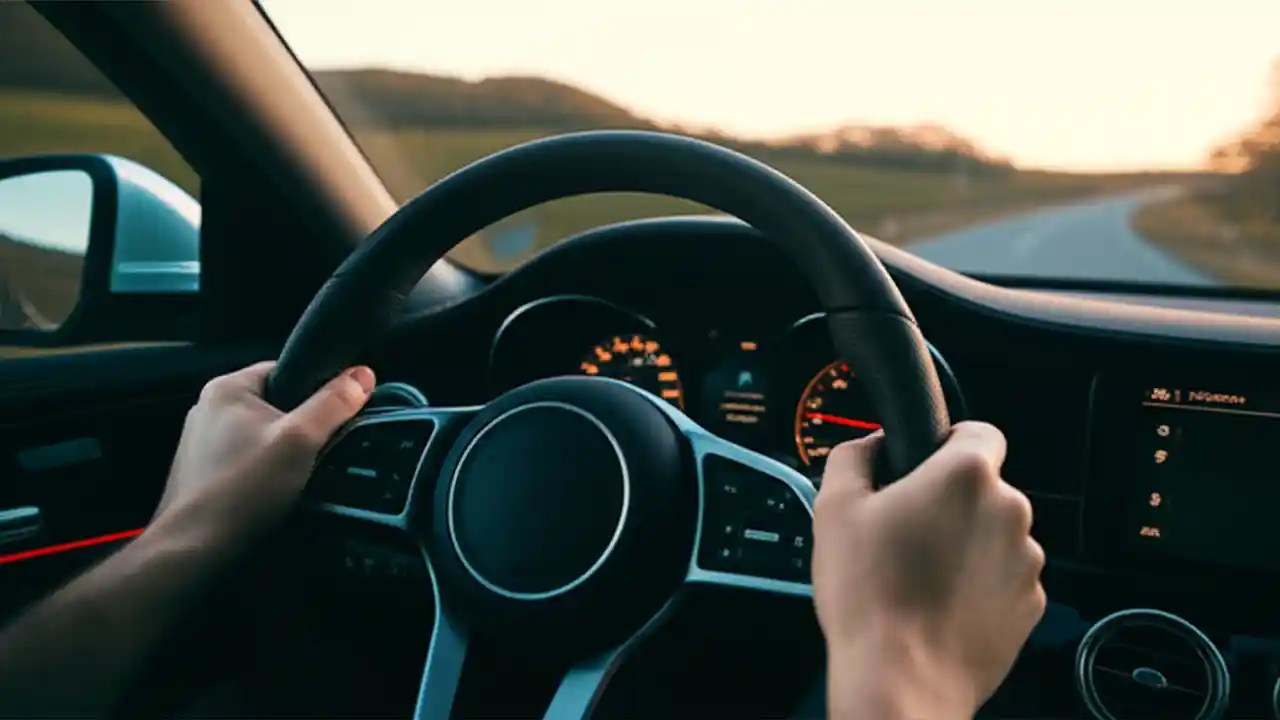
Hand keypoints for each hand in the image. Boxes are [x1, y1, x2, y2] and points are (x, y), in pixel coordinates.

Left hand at [153, 361, 375, 551]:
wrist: (193, 549)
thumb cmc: (245, 487)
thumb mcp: (300, 441)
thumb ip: (333, 404)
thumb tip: (364, 372)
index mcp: (227, 387)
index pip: (286, 370)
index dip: (318, 389)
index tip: (339, 415)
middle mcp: (208, 407)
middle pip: (275, 403)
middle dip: (301, 424)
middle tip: (325, 447)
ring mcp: (200, 441)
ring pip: (261, 433)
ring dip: (283, 449)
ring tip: (303, 472)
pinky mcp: (200, 471)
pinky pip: (245, 457)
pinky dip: (263, 469)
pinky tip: (275, 489)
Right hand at [812, 422, 1044, 718]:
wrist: (900, 680)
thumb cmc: (867, 595)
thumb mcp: (834, 508)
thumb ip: (854, 457)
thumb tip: (872, 446)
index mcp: (967, 476)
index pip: (980, 431)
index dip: (950, 443)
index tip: (924, 466)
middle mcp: (1009, 511)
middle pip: (984, 489)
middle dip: (950, 503)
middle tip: (904, 531)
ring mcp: (1026, 562)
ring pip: (994, 535)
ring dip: (966, 545)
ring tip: (919, 576)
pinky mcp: (1030, 605)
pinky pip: (1003, 578)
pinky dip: (979, 585)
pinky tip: (940, 605)